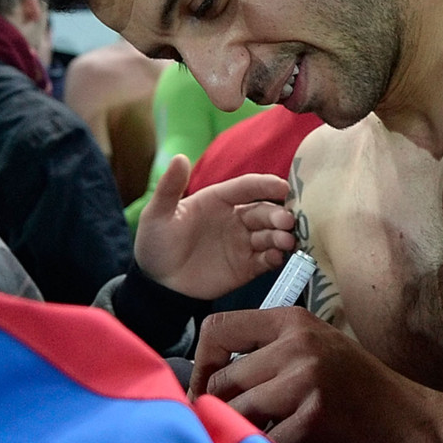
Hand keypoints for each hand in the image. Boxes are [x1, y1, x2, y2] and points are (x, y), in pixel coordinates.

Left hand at [133, 156, 295, 300]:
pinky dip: (275, 258)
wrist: (157, 284)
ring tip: (286, 240)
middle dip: (278, 214)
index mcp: (218, 200)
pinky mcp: (246, 267)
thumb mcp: (158, 214)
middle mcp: (235, 219)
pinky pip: (266, 260)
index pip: (246, 187)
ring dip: (281, 236)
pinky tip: (277, 258)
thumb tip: (179, 157)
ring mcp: (242, 243)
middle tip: (287, 220)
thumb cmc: (156, 243)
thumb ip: (170, 188)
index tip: (283, 187)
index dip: (265, 185)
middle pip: (263, 211)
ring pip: (269, 235)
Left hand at [191, 308, 438, 442]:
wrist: (419, 427)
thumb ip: (271, 356)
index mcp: (294, 321)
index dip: (200, 366)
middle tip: (227, 432)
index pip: (216, 329)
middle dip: (217, 411)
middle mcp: (297, 344)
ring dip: (238, 435)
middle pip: (222, 379)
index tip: (205, 393)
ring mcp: (306, 380)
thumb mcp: (319, 353)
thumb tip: (207, 379)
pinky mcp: (313, 419)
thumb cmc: (365, 395)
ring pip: (235, 412)